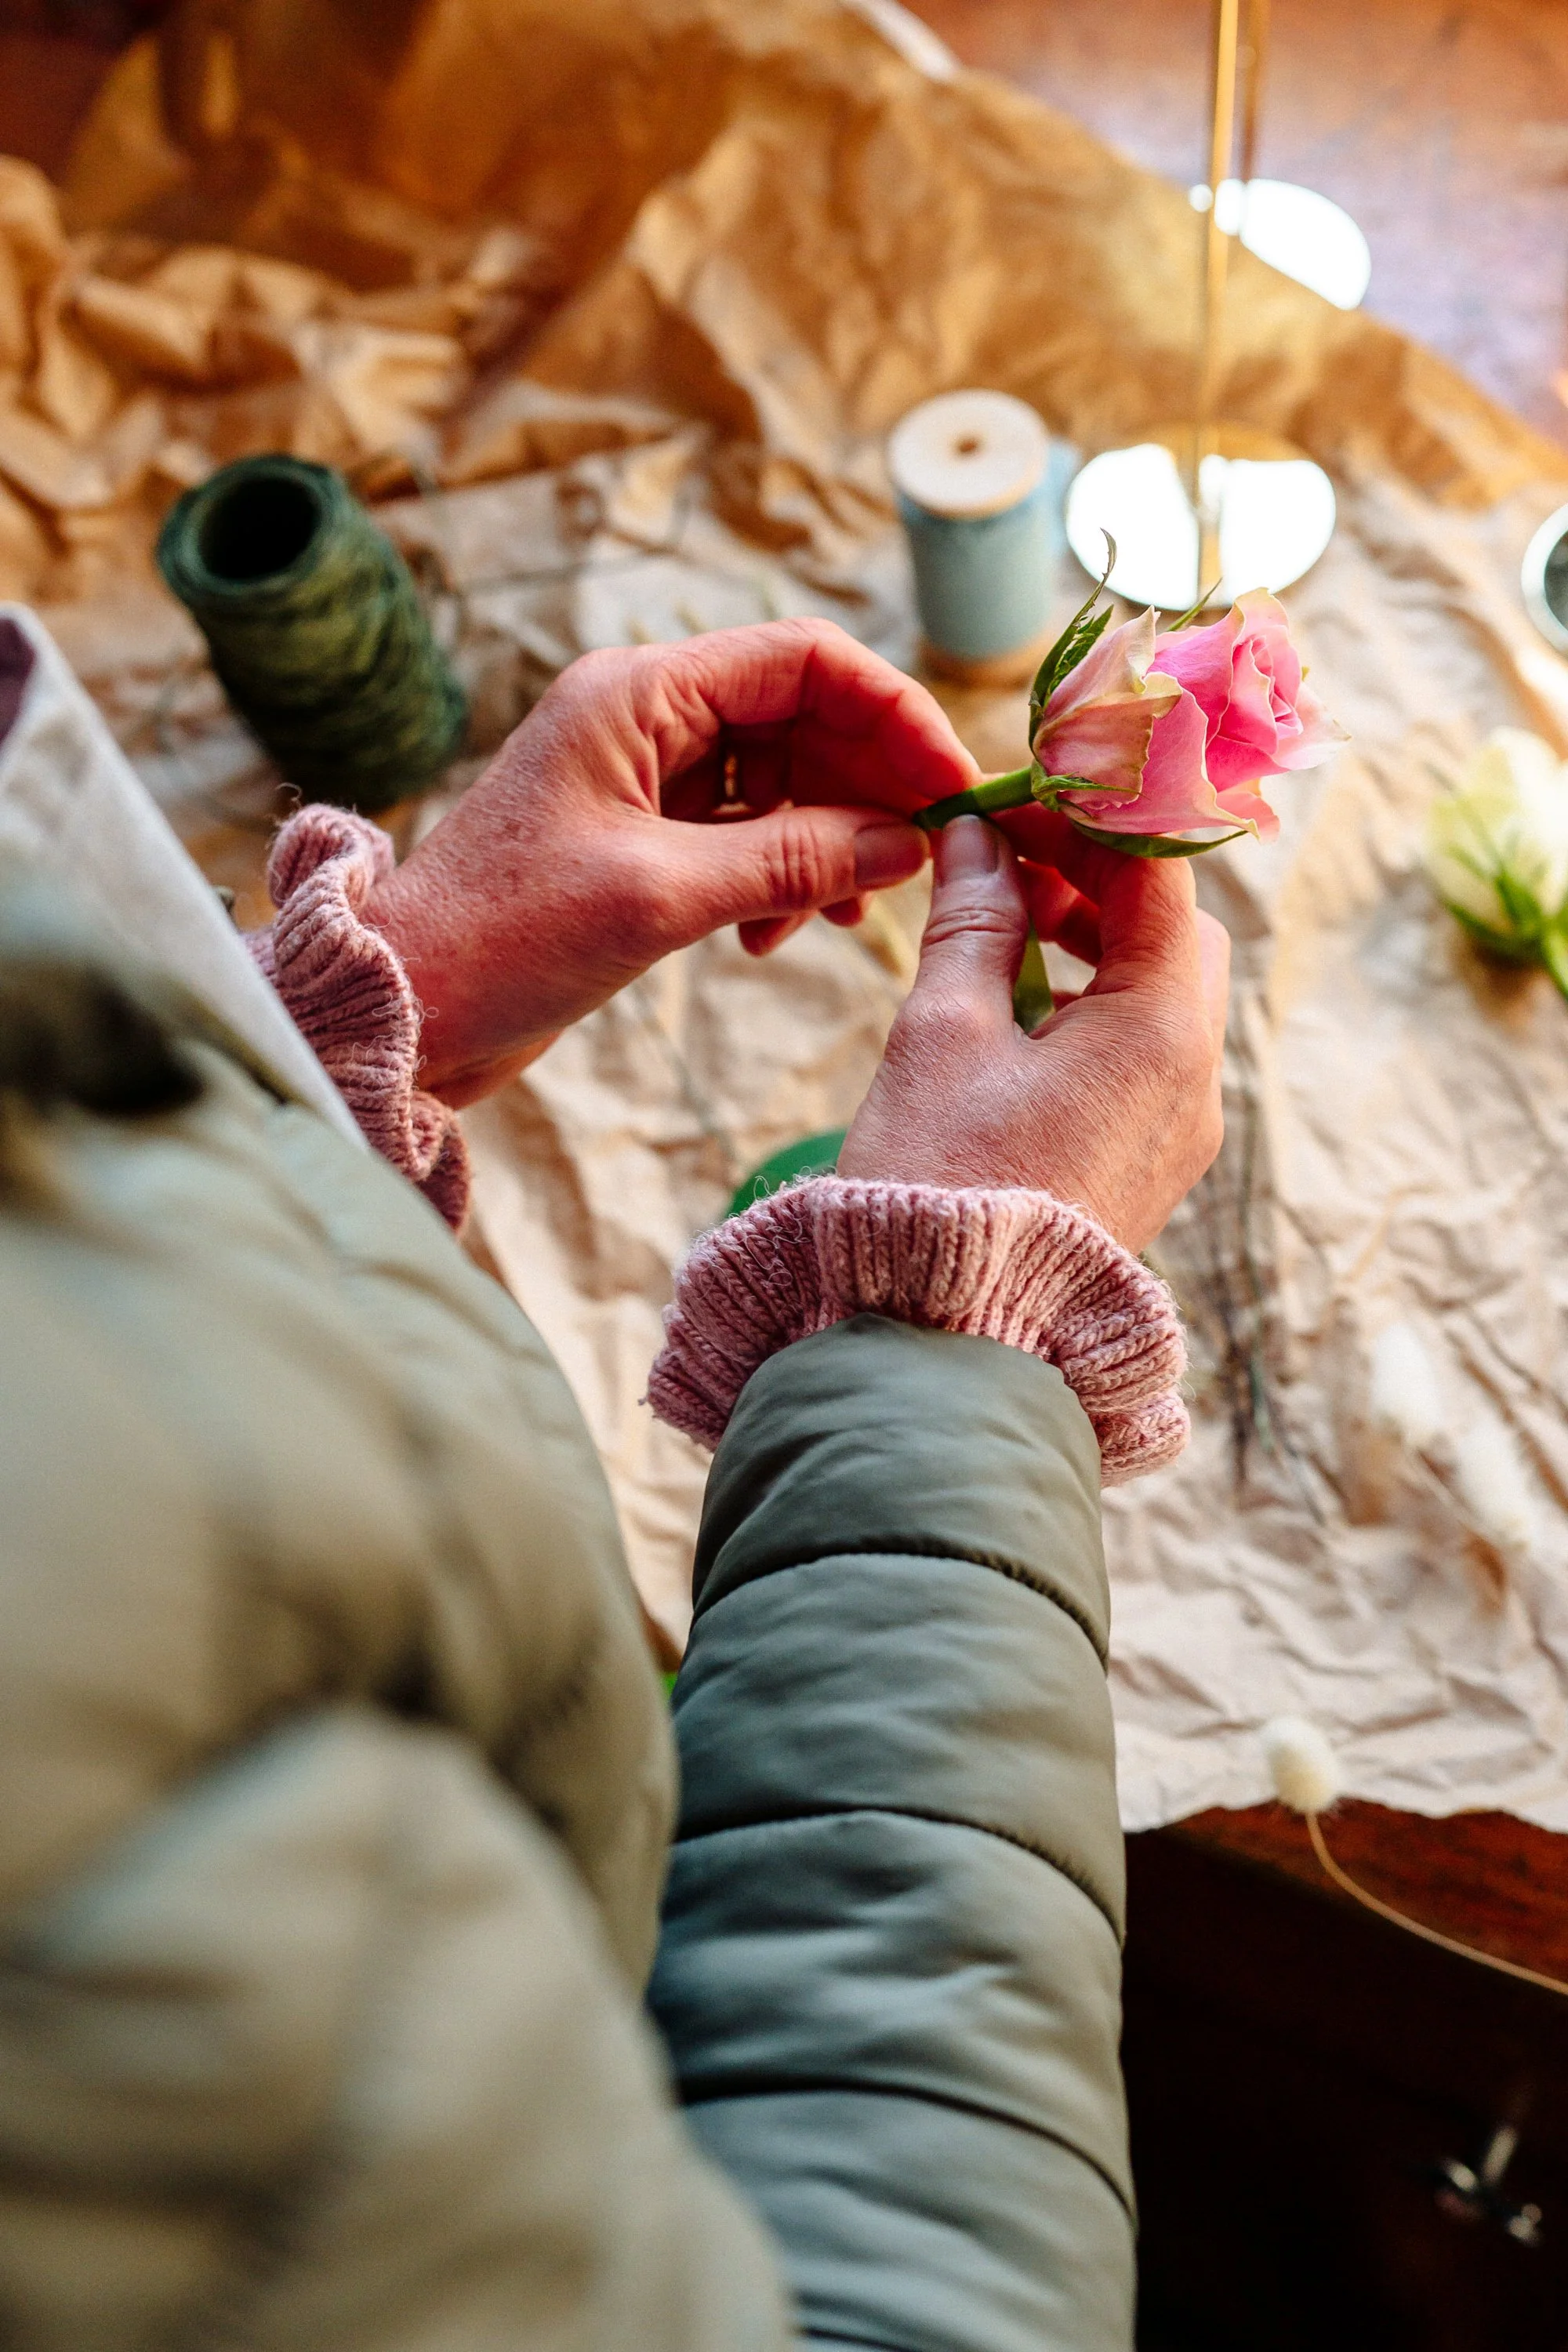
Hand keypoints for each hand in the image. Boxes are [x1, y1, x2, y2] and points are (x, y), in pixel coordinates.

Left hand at [363, 621, 975, 1104]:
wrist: (407, 1007)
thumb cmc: (506, 938)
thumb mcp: (662, 895)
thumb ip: (793, 860)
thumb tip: (905, 844)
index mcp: (639, 692)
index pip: (806, 659)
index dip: (894, 714)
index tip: (952, 786)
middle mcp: (643, 715)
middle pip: (802, 715)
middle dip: (868, 785)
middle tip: (920, 861)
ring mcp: (640, 774)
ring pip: (780, 778)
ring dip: (827, 840)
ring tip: (844, 916)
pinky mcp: (638, 835)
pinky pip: (743, 831)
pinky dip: (779, 874)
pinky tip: (776, 935)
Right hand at [838, 813, 1230, 1250]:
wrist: (946, 1341)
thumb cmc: (940, 1182)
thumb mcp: (944, 1032)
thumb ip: (973, 922)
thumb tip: (977, 841)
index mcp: (1162, 1030)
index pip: (1157, 872)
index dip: (1086, 816)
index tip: (1016, 797)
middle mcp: (1196, 1078)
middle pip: (1175, 930)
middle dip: (1095, 880)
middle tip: (1005, 860)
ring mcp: (1181, 1129)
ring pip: (1160, 993)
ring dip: (1091, 943)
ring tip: (997, 930)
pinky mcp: (1149, 1166)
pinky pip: (1142, 1057)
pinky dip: (1091, 1009)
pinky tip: (1013, 1009)